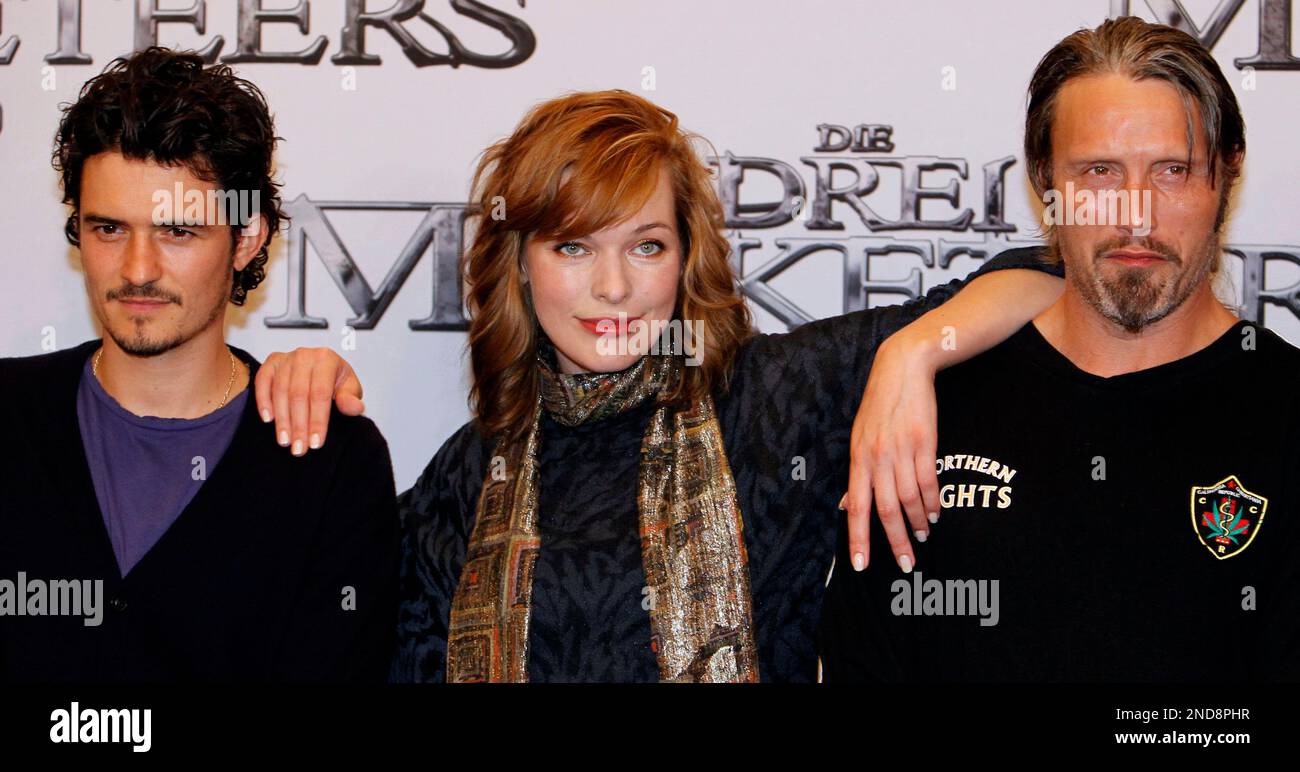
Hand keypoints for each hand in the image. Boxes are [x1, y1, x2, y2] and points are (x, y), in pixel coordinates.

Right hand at [253, 348, 364, 455]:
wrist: (321, 367)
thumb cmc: (335, 380)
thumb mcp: (349, 388)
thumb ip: (351, 399)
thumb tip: (355, 407)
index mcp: (327, 359)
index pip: (320, 393)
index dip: (317, 420)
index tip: (315, 443)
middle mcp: (305, 355)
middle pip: (299, 394)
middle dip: (298, 425)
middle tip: (299, 448)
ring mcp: (286, 358)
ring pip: (280, 391)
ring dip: (282, 419)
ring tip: (285, 441)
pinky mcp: (271, 362)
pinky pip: (262, 381)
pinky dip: (263, 401)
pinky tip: (268, 419)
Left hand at [842, 331, 940, 572]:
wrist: (902, 369)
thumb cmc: (879, 405)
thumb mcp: (859, 437)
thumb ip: (857, 474)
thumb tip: (847, 506)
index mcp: (858, 458)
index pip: (857, 507)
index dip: (858, 537)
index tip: (860, 564)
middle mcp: (877, 457)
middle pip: (885, 510)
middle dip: (895, 541)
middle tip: (905, 564)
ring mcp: (901, 450)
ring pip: (909, 498)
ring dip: (917, 522)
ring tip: (923, 537)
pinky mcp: (925, 442)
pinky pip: (929, 480)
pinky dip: (933, 502)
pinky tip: (935, 514)